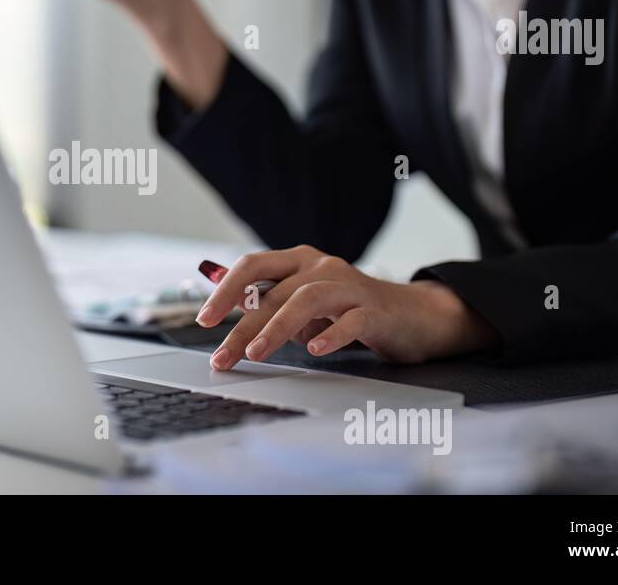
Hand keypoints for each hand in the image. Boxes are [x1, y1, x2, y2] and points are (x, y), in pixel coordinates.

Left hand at [195, 246, 498, 369]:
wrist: (413, 316)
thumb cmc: (349, 311)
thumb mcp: (303, 305)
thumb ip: (268, 302)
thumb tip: (224, 305)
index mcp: (299, 261)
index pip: (253, 266)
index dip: (225, 290)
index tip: (204, 320)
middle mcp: (322, 266)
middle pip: (275, 291)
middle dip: (243, 326)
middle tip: (223, 356)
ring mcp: (350, 286)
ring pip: (308, 300)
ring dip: (277, 327)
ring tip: (257, 353)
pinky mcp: (376, 310)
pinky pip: (352, 320)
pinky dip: (331, 334)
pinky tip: (314, 350)